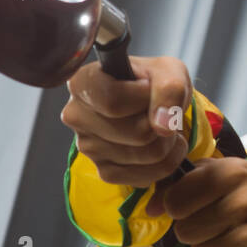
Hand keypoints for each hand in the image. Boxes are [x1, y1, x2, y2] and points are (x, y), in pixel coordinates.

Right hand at [60, 56, 191, 187]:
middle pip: (137, 133)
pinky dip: (165, 162)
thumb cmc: (154, 82)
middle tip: (161, 112)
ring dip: (167, 142)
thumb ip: (169, 89)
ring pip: (148, 155)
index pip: (114, 101)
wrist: (153, 104)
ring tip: (161, 126)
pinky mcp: (104, 171)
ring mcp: (88, 147)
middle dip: (163, 123)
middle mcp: (76, 116)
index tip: (149, 88)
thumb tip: (163, 126)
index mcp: (83, 83)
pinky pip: (147, 175)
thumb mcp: (168, 71)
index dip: (144, 98)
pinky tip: (158, 144)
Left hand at [146, 157, 246, 246]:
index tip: (190, 204)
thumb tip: (149, 210)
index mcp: (233, 173)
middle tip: (211, 222)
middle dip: (192, 229)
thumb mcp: (222, 172)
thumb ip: (180, 184)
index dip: (177, 205)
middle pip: (185, 231)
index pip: (176, 201)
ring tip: (227, 236)